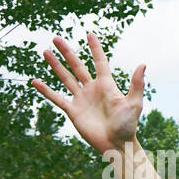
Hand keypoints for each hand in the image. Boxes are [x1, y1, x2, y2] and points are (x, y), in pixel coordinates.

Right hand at [32, 33, 145, 155]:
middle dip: (67, 52)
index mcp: (107, 85)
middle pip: (77, 66)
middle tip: (56, 38)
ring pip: (65, 78)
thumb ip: (137, 84)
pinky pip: (57, 98)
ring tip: (45, 52)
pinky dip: (46, 90)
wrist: (117, 144)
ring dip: (55, 66)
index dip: (95, 48)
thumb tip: (143, 64)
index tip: (90, 34)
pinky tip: (35, 81)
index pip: (99, 62)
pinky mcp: (73, 110)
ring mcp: (81, 99)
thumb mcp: (134, 103)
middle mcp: (92, 89)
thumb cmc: (128, 125)